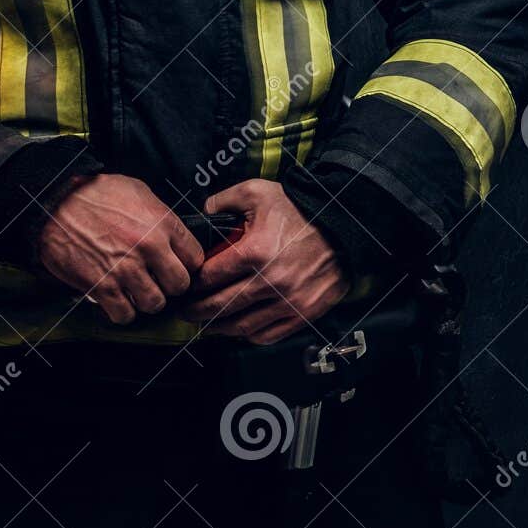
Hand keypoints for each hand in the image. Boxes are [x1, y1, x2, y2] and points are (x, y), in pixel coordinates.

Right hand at [34, 173, 205, 325]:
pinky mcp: (103, 286)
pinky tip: (116, 299)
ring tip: (135, 290)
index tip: (176, 266)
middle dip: (169, 285)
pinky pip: (125, 315)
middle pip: (179, 285)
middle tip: (157, 280)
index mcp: (162, 224)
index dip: (186, 265)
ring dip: (145, 299)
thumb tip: (173, 236)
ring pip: (154, 304)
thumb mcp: (138, 192)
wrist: (55, 201)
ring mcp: (126, 270)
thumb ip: (161, 217)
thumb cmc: (95, 193)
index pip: (195, 259)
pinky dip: (121, 311)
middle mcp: (149, 248)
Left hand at [177, 178, 348, 344]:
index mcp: (254, 252)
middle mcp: (270, 281)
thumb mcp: (257, 192)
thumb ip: (223, 200)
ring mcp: (288, 301)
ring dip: (219, 328)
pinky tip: (237, 329)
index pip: (210, 277)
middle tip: (184, 311)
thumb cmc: (299, 208)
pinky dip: (249, 335)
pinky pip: (268, 334)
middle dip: (196, 312)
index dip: (191, 284)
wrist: (343, 224)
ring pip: (242, 326)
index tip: (184, 286)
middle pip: (220, 307)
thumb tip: (203, 213)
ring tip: (206, 323)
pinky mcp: (303, 313)